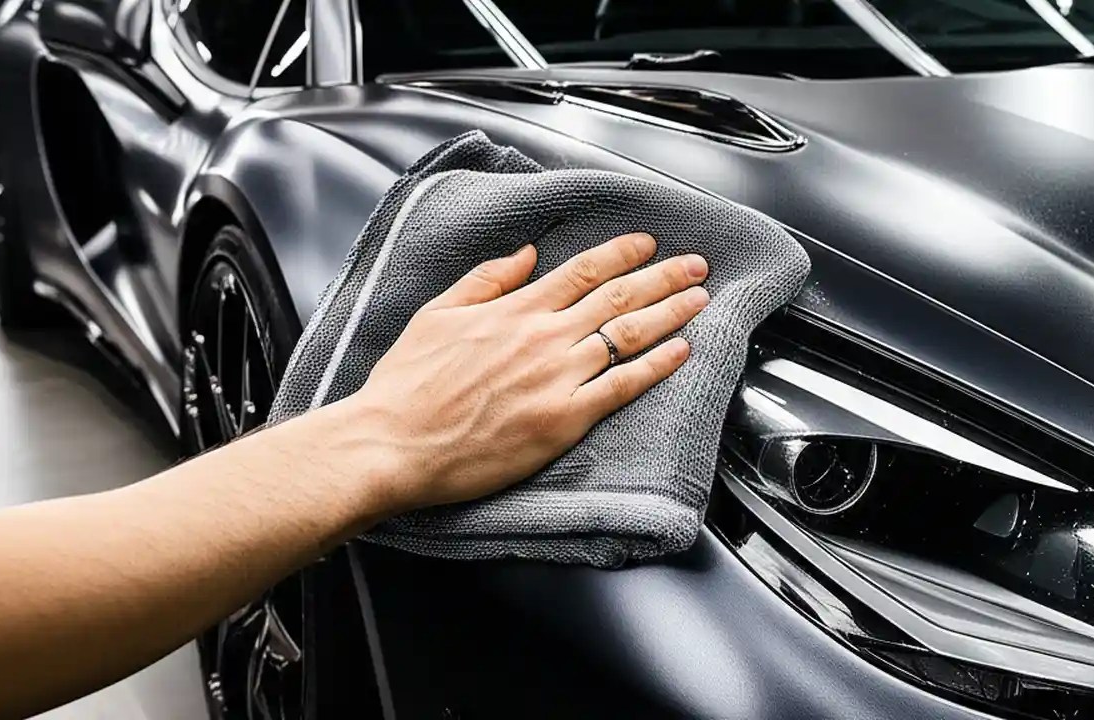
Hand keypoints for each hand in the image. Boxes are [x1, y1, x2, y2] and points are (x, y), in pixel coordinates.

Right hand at [349, 233, 708, 510]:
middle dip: (663, 276)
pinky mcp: (563, 419)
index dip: (621, 254)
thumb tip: (526, 254)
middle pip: (617, 297)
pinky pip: (621, 386)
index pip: (582, 271)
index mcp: (513, 310)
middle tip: (696, 264)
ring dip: (670, 312)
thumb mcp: (437, 314)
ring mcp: (557, 378)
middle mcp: (543, 337)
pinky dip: (656, 366)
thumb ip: (486, 280)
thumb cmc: (407, 387)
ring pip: (628, 335)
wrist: (394, 443)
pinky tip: (681, 351)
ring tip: (699, 299)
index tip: (648, 244)